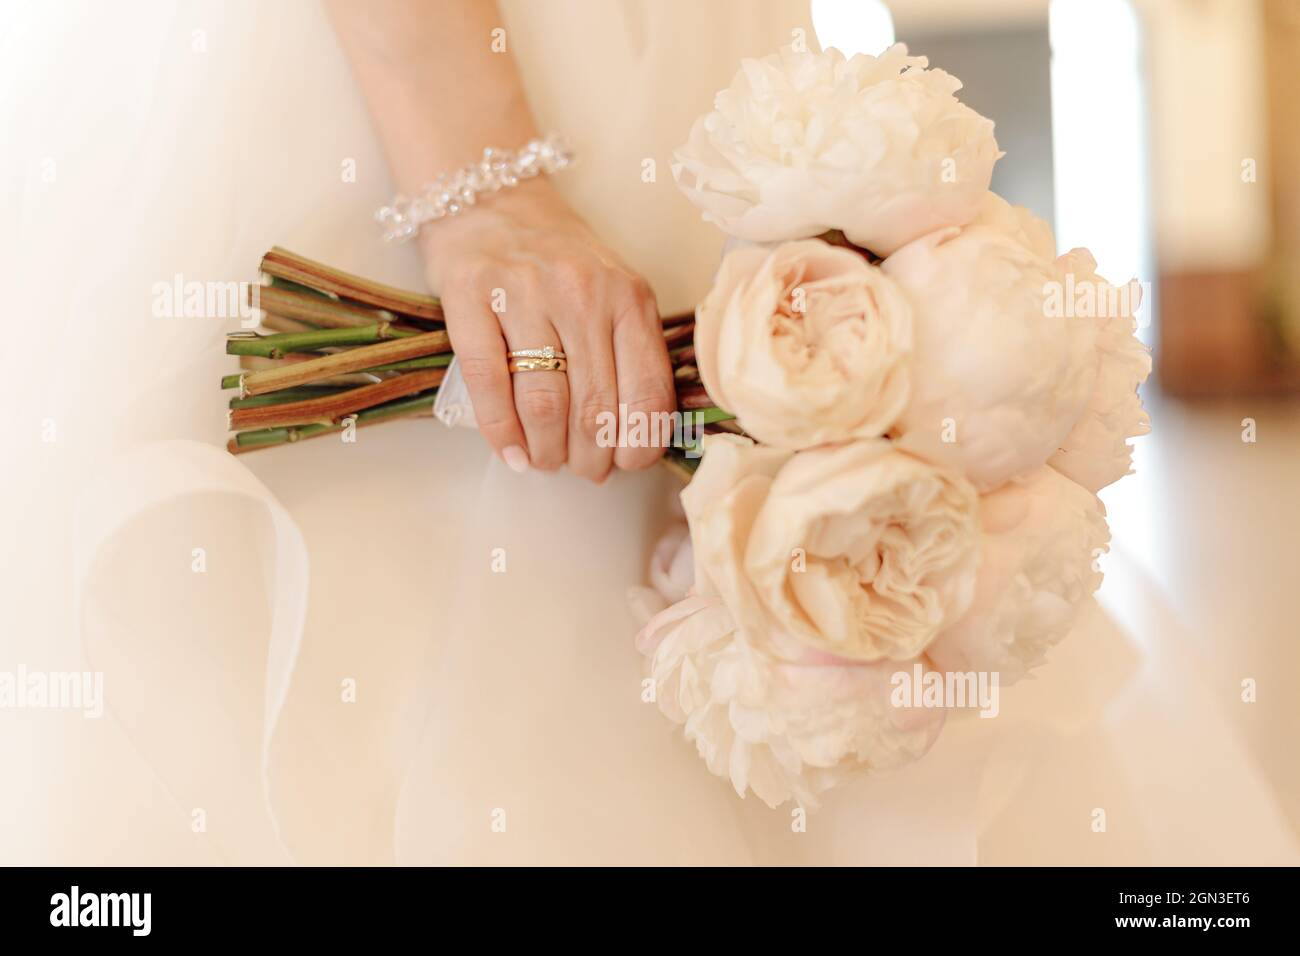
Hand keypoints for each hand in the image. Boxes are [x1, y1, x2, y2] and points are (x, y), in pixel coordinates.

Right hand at [420, 178, 674, 481]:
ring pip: (545, 402)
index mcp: (628, 297)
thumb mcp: (613, 292)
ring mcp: (524, 293)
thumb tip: (629, 438)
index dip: (638, 444)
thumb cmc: (558, 259)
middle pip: (594, 407)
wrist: (492, 199)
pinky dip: (500, 430)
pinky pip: (488, 381)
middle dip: (590, 458)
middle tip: (582, 471)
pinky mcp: (471, 295)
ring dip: (547, 450)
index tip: (625, 464)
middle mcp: (582, 293)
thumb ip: (628, 351)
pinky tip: (510, 451)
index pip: (646, 391)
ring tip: (545, 462)